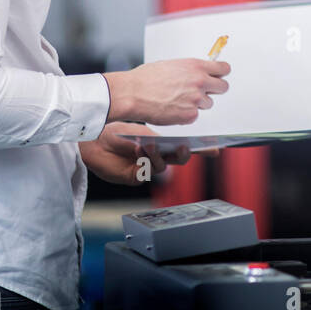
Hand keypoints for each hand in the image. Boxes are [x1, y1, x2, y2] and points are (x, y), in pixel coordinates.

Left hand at [80, 122, 195, 184]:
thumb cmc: (117, 135)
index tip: (215, 148)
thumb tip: (177, 140)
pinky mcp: (135, 176)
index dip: (201, 150)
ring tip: (149, 144)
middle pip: (178, 160)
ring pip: (163, 166)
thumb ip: (159, 140)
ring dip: (157, 155)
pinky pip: (146, 172)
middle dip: (183, 154)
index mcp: (162, 145)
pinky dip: (144, 160)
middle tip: (183, 146)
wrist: (95, 142)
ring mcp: (146, 168)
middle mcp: (156, 158)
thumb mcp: (143, 133)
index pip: (184, 148)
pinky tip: (138, 150)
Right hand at [102, 58, 230, 124]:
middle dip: (214, 90)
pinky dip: (186, 115)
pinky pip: (195, 116)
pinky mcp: (190, 115)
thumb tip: (198, 73)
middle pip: (223, 87)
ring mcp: (196, 99)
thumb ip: (189, 70)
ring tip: (179, 100)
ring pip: (208, 103)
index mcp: (196, 66)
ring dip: (198, 103)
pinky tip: (173, 109)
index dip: (221, 74)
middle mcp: (200, 82)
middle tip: (203, 92)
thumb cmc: (146, 78)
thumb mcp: (171, 65)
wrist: (132, 94)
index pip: (224, 69)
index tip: (219, 77)